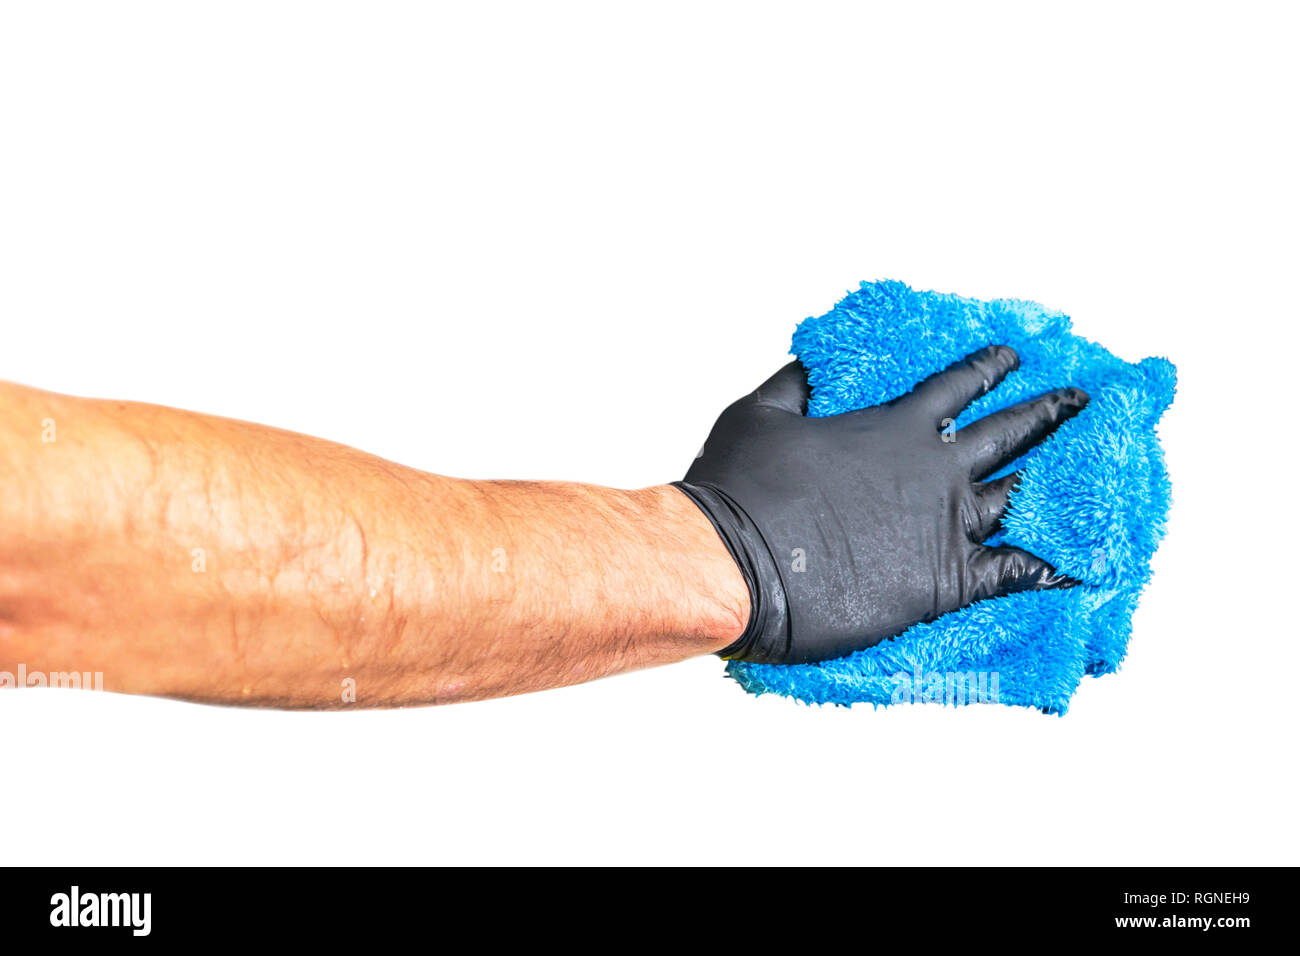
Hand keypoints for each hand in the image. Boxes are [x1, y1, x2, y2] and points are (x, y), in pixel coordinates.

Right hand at [673, 346, 1088, 663]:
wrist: (738, 564)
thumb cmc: (740, 489)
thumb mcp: (758, 415)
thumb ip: (794, 385)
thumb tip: (811, 363)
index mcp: (895, 426)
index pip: (956, 385)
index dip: (988, 367)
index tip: (1014, 355)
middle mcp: (935, 469)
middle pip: (1010, 432)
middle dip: (1050, 412)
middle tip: (1082, 399)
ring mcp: (948, 524)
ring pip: (1021, 494)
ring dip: (1060, 480)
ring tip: (1093, 472)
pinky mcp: (948, 580)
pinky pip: (1015, 572)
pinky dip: (1048, 569)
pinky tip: (1076, 567)